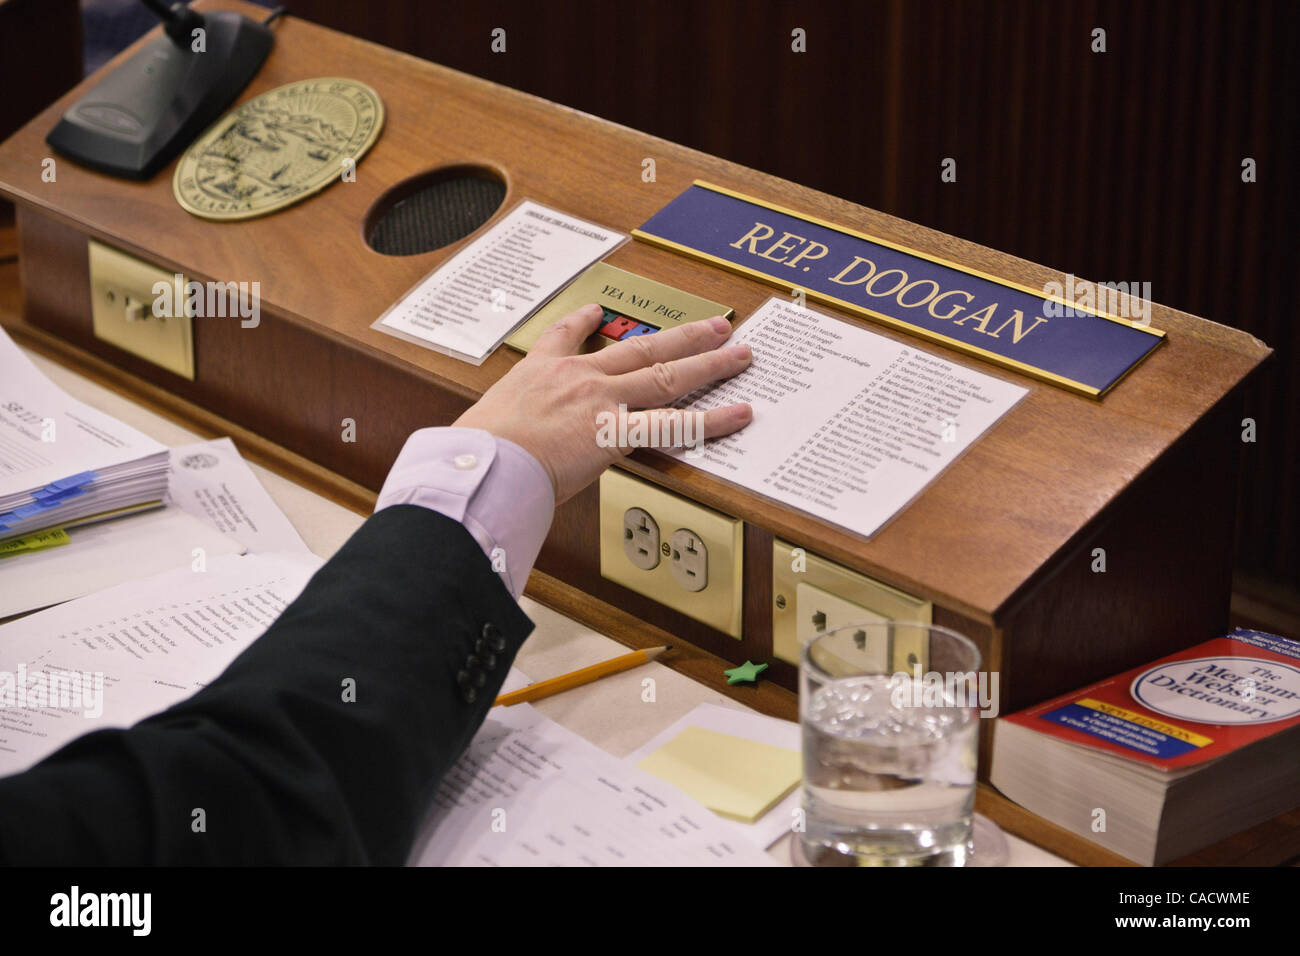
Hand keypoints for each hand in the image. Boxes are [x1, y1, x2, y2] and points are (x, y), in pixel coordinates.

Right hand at [454, 304, 752, 503]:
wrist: (482, 463)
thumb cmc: (474, 452)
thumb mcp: (480, 425)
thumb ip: (497, 429)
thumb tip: (488, 449)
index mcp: (538, 373)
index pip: (563, 337)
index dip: (583, 322)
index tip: (596, 312)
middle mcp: (577, 378)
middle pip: (639, 349)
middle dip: (680, 336)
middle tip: (712, 325)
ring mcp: (602, 401)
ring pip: (667, 375)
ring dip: (709, 363)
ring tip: (739, 353)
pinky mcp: (618, 433)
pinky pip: (676, 424)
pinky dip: (712, 419)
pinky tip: (739, 412)